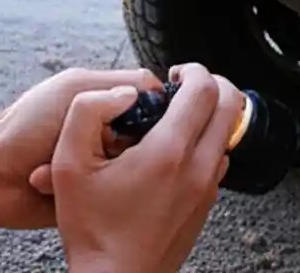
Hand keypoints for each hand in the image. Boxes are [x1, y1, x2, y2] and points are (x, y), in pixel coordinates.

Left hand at [0, 67, 162, 228]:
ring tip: (78, 168)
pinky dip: (93, 191)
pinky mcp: (90, 194)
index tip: (158, 121)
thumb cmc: (26, 127)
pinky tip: (68, 188)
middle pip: (145, 136)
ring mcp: (96, 164)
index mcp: (99, 102)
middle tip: (109, 148)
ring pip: (129, 167)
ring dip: (106, 168)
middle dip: (130, 144)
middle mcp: (102, 133)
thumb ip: (113, 85)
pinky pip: (109, 193)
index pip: (147, 101)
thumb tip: (152, 90)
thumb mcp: (72, 90)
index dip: (156, 110)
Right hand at [51, 64, 244, 272]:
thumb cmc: (91, 230)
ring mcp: (208, 188)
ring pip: (228, 133)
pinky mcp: (208, 204)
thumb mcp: (68, 165)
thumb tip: (123, 93)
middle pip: (230, 104)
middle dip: (212, 83)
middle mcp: (198, 167)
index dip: (194, 69)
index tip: (177, 71)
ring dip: (212, 114)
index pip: (205, 89)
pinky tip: (177, 148)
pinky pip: (219, 159)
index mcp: (168, 152)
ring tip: (180, 115)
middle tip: (186, 84)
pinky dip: (207, 141)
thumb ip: (87, 114)